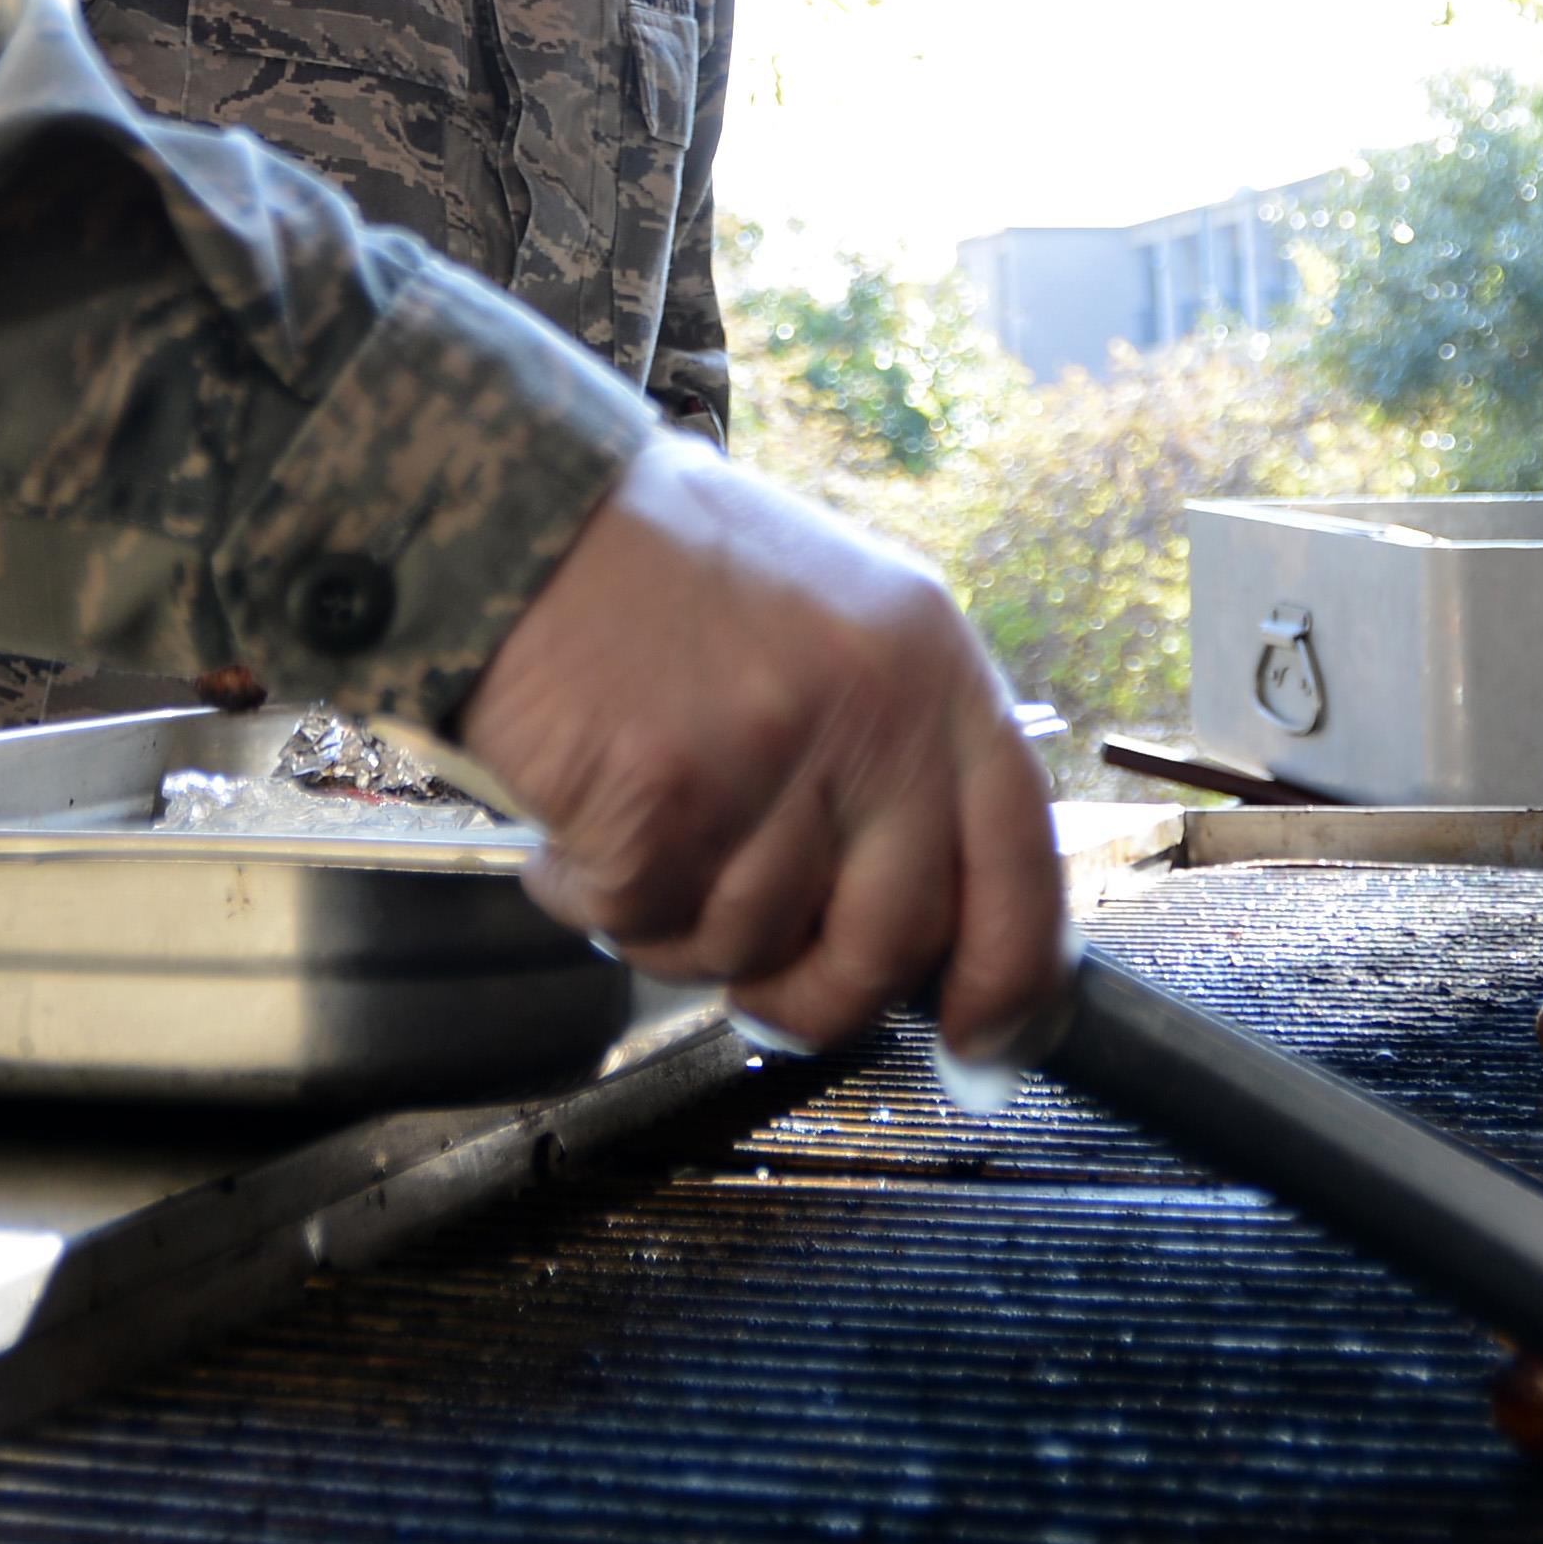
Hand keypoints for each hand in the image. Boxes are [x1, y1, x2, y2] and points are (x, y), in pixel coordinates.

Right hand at [458, 433, 1066, 1060]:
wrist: (523, 507)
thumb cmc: (663, 571)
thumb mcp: (837, 622)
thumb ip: (894, 755)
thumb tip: (925, 932)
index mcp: (932, 663)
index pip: (1019, 856)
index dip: (1011, 974)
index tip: (979, 1037)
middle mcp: (872, 709)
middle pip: (890, 940)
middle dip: (817, 999)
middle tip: (761, 994)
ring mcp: (769, 755)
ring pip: (751, 944)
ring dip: (677, 930)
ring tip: (631, 842)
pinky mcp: (663, 796)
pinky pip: (643, 922)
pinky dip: (591, 901)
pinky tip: (569, 833)